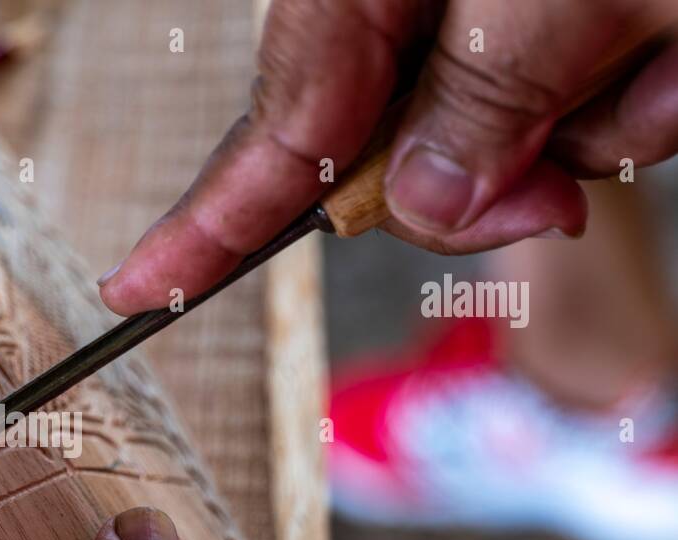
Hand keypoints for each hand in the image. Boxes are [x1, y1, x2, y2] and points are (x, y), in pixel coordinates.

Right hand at [98, 0, 677, 314]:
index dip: (212, 216)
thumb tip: (420, 203)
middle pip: (396, 142)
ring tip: (670, 36)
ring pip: (518, 135)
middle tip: (553, 191)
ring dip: (611, 116)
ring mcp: (502, 9)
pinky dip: (657, 87)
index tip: (142, 285)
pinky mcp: (568, 21)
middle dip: (486, 180)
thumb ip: (478, 99)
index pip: (277, 117)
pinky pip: (599, 104)